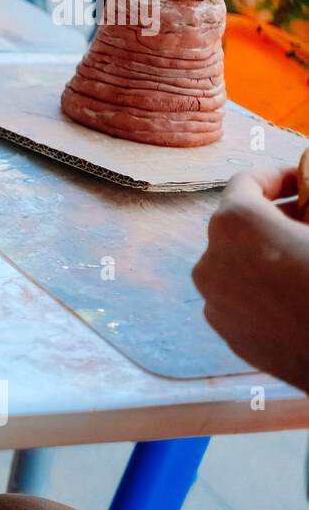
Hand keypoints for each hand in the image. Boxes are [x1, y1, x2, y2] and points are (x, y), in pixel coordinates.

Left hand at [192, 166, 308, 392]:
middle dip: (274, 215)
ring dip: (266, 252)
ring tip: (303, 257)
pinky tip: (295, 293)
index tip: (304, 181)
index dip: (279, 177)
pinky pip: (240, 296)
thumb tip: (305, 208)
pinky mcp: (227, 332)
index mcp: (236, 224)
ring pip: (236, 262)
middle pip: (238, 224)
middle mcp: (210, 259)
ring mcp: (214, 300)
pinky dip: (262, 286)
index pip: (247, 182)